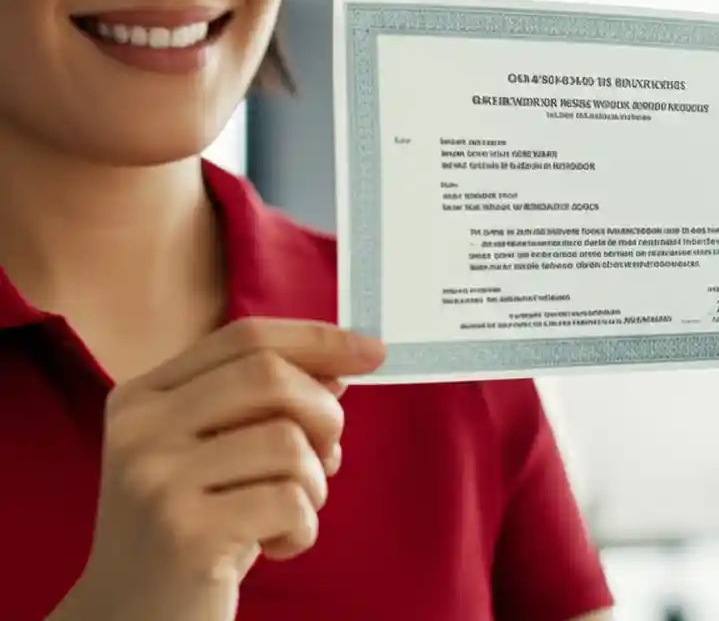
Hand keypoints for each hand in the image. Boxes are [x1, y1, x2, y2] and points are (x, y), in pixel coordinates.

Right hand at [50, 319, 385, 620]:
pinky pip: (289, 502)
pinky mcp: (184, 533)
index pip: (244, 338)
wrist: (131, 617)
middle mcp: (140, 430)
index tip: (373, 351)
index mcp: (144, 397)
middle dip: (324, 413)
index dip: (316, 339)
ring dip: (314, 483)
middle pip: (269, 377)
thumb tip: (342, 363)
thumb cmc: (192, 528)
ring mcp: (156, 481)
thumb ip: (266, 406)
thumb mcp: (218, 456)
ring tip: (289, 512)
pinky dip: (303, 528)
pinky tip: (278, 546)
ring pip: (288, 443)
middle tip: (329, 456)